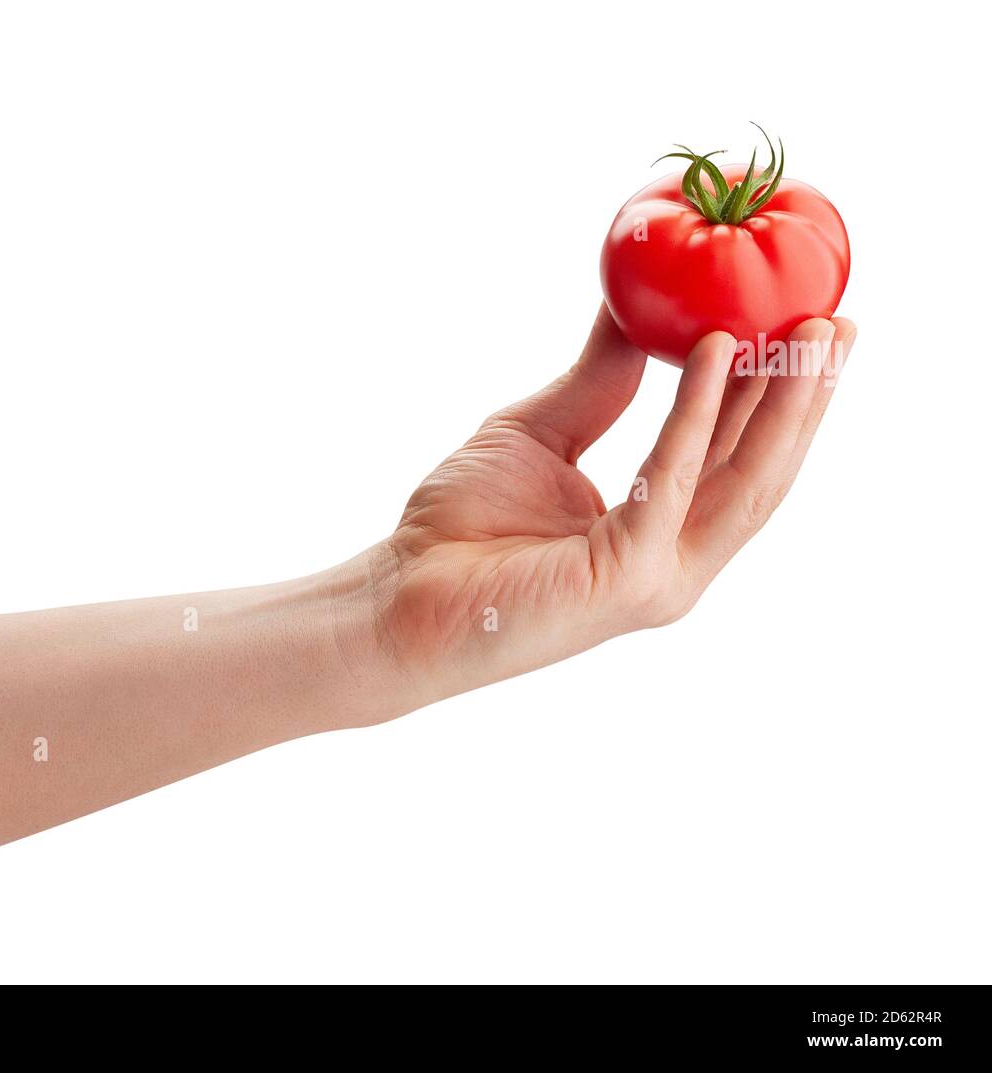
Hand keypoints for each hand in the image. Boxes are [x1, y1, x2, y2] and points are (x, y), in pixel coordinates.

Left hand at [369, 304, 856, 702]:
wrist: (401, 595)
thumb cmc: (462, 527)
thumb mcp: (541, 431)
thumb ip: (600, 383)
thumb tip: (641, 312)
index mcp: (657, 530)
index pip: (734, 458)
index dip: (778, 397)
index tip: (809, 328)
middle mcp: (672, 559)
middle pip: (761, 472)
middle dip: (805, 397)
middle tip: (836, 322)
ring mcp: (657, 576)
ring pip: (743, 482)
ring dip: (782, 403)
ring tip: (809, 332)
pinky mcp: (628, 578)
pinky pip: (672, 480)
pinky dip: (696, 413)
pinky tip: (714, 351)